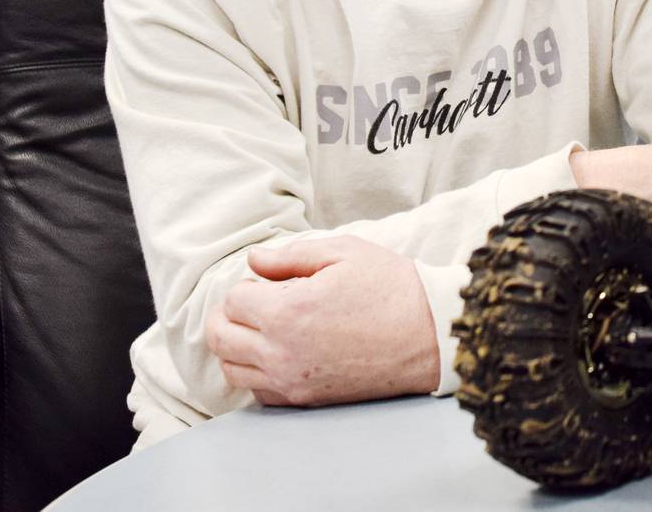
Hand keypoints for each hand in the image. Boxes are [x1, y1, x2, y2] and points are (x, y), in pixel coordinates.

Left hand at [205, 235, 439, 406]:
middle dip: (226, 315)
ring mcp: (292, 380)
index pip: (234, 300)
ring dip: (236, 346)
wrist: (430, 334)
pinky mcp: (306, 399)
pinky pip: (259, 393)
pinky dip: (256, 374)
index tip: (267, 282)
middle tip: (249, 303)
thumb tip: (254, 261)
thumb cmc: (392, 288)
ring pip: (232, 370)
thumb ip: (292, 256)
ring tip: (259, 329)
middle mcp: (280, 352)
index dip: (248, 285)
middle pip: (220, 337)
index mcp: (287, 311)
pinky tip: (277, 355)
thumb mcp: (346, 252)